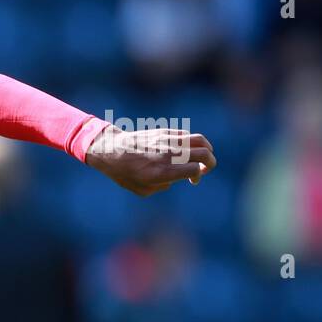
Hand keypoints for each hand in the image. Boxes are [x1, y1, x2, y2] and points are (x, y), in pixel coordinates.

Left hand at [85, 125, 215, 196]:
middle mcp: (168, 155)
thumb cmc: (124, 173)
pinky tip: (187, 150)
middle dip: (211, 163)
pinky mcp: (165, 132)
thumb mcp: (142, 189)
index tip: (192, 180)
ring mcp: (167, 141)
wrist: (110, 150)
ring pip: (200, 140)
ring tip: (204, 156)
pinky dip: (193, 143)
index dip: (199, 176)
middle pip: (204, 154)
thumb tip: (178, 178)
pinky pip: (187, 135)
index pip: (195, 169)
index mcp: (162, 172)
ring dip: (208, 149)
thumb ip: (164, 186)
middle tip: (206, 169)